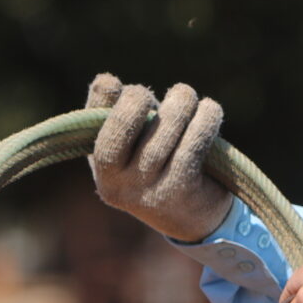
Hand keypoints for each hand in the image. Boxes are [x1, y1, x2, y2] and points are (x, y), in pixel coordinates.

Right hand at [85, 73, 233, 241]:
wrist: (194, 221)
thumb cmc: (164, 170)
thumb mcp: (136, 150)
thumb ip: (124, 119)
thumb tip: (108, 82)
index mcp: (102, 169)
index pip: (92, 126)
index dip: (103, 99)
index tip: (117, 84)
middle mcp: (117, 183)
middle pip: (122, 128)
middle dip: (138, 100)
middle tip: (154, 91)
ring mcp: (148, 190)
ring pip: (162, 132)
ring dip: (181, 105)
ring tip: (188, 96)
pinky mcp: (181, 190)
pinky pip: (192, 145)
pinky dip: (205, 120)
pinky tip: (210, 110)